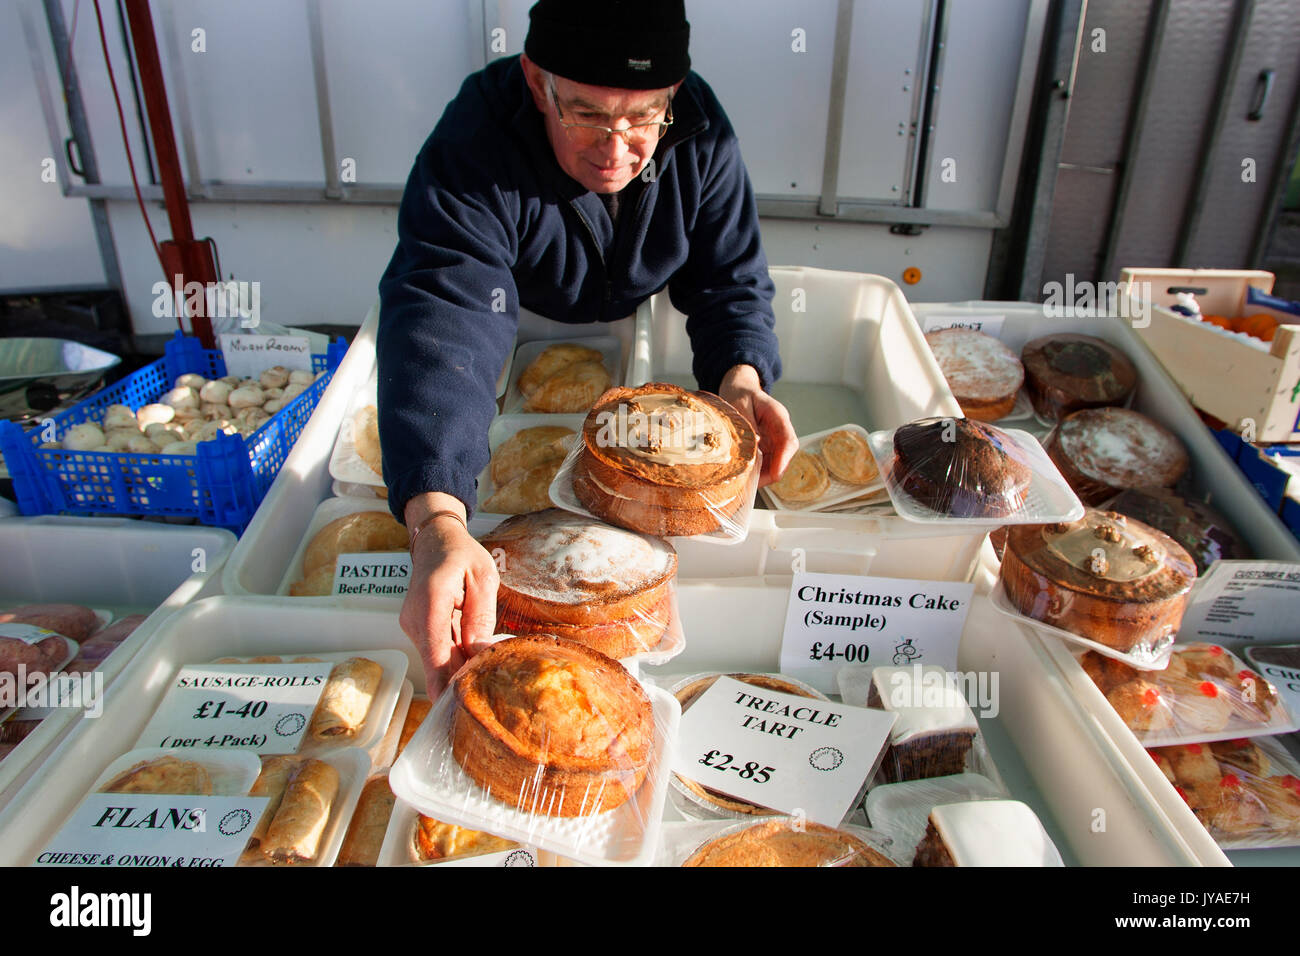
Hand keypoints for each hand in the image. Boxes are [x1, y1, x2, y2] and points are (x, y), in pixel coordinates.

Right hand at [399, 496, 497, 698]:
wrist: (434, 541)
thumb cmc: (461, 556)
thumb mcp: (483, 578)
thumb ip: (481, 616)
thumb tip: (481, 653)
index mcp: (432, 600)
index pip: (436, 652)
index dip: (447, 681)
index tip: (459, 704)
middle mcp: (415, 618)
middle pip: (437, 662)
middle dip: (460, 682)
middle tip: (489, 696)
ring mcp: (413, 626)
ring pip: (438, 660)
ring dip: (461, 670)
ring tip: (489, 676)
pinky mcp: (417, 631)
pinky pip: (438, 652)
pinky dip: (456, 660)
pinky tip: (476, 661)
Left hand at [718, 364, 797, 486]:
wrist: (739, 388)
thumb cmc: (740, 394)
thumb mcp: (740, 404)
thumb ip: (748, 424)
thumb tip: (755, 445)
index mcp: (778, 416)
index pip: (788, 441)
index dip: (783, 460)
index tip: (775, 474)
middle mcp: (780, 429)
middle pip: (785, 456)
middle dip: (772, 472)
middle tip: (752, 483)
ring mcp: (775, 438)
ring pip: (777, 462)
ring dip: (764, 474)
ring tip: (746, 482)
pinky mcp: (767, 445)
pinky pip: (767, 462)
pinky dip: (758, 471)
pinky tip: (745, 475)